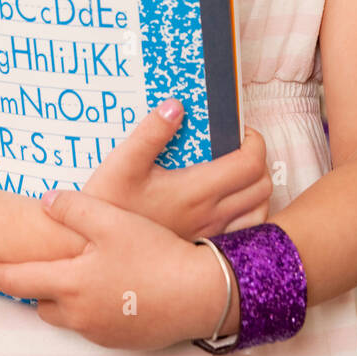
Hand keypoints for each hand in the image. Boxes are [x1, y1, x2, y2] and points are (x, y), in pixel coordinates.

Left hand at [0, 187, 235, 349]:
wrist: (198, 293)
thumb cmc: (154, 253)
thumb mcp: (111, 220)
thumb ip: (72, 208)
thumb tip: (44, 201)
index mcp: (70, 284)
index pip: (16, 282)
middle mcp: (78, 314)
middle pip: (38, 302)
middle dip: (34, 284)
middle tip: (39, 263)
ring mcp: (98, 331)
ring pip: (64, 316)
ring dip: (62, 297)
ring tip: (76, 272)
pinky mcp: (119, 340)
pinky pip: (90, 325)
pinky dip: (89, 308)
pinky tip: (109, 287)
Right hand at [82, 99, 271, 240]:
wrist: (93, 250)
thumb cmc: (107, 205)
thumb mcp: (121, 163)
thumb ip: (150, 132)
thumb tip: (176, 105)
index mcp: (196, 191)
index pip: (251, 164)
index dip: (255, 142)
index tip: (241, 131)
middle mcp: (210, 215)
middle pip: (263, 186)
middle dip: (259, 161)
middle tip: (238, 147)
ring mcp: (210, 235)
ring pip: (260, 212)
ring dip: (257, 189)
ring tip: (236, 173)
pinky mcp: (203, 247)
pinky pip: (246, 234)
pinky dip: (249, 213)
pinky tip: (228, 202)